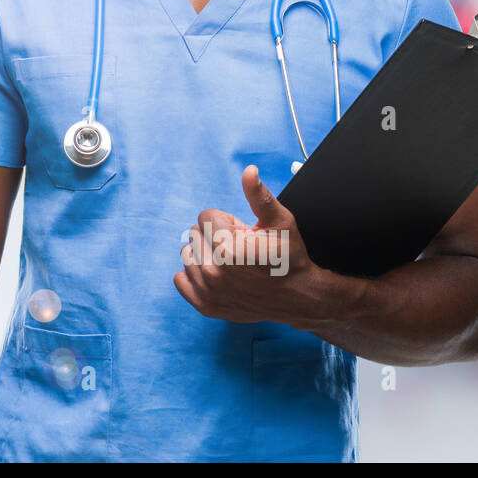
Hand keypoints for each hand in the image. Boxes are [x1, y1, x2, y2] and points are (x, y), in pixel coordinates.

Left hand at [173, 164, 339, 327]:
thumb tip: (249, 171)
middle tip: (239, 248)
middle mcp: (214, 272)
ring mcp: (207, 291)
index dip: (227, 221)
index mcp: (229, 249)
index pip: (205, 216)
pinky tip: (217, 275)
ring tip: (230, 263)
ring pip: (187, 254)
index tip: (244, 233)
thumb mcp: (280, 222)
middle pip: (194, 234)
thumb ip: (259, 196)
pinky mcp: (204, 305)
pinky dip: (194, 275)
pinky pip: (180, 279)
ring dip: (205, 254)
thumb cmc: (289, 257)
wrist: (298, 296)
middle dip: (214, 236)